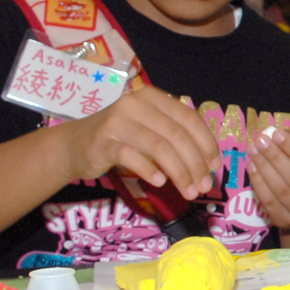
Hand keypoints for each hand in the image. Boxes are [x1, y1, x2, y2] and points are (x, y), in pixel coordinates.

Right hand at [59, 85, 220, 199]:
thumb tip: (208, 163)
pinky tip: (160, 183)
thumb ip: (174, 137)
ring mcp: (118, 121)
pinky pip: (133, 157)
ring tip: (188, 192)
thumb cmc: (119, 139)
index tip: (214, 166)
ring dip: (179, 173)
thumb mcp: (149, 129)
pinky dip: (150, 171)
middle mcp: (136, 104)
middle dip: (195, 164)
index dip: (206, 143)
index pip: (189, 118)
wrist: (74, 145)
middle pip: (177, 136)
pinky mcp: (103, 141)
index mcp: (153, 97)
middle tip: (203, 186)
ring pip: (160, 148)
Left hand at [245, 127, 289, 231]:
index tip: (277, 134)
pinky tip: (252, 166)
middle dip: (276, 157)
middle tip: (260, 140)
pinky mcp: (287, 223)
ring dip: (264, 168)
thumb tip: (277, 133)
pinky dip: (259, 183)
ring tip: (253, 150)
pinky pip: (269, 202)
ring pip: (282, 191)